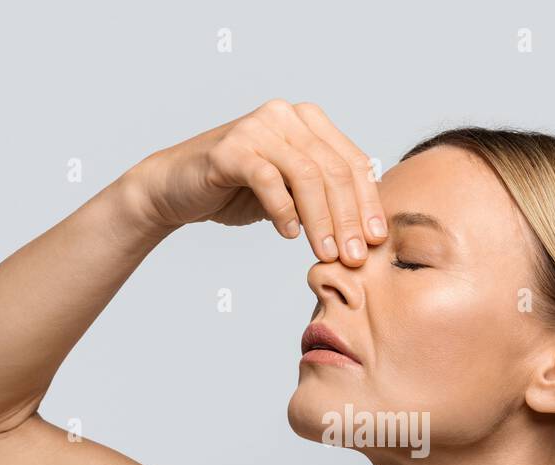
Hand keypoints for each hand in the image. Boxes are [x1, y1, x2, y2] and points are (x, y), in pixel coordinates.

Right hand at [132, 99, 388, 264]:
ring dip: (321, 220)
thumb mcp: (292, 192)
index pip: (352, 162)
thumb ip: (326, 196)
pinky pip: (268, 180)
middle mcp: (285, 116)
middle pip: (334, 170)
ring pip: (307, 175)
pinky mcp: (230, 148)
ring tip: (326, 254)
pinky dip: (283, 210)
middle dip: (349, 218)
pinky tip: (289, 234)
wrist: (176, 189)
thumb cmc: (239, 192)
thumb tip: (372, 229)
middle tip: (355, 258)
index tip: (377, 241)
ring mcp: (257, 128)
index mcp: (308, 121)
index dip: (369, 203)